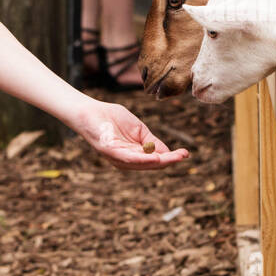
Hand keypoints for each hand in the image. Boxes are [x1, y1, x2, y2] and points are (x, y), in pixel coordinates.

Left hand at [71, 98, 189, 169]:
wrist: (90, 111)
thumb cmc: (112, 118)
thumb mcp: (138, 129)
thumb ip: (151, 140)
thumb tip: (168, 152)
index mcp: (134, 154)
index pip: (156, 159)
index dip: (171, 157)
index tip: (186, 153)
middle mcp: (127, 160)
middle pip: (152, 164)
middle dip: (169, 160)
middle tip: (183, 156)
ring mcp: (118, 157)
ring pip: (142, 164)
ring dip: (160, 162)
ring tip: (174, 158)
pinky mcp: (110, 152)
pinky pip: (128, 159)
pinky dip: (143, 160)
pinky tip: (155, 158)